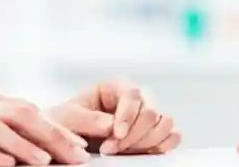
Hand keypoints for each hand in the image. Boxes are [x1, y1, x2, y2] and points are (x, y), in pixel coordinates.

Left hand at [48, 79, 181, 156]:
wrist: (65, 140)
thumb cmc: (65, 123)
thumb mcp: (68, 118)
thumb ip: (88, 119)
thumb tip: (111, 124)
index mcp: (116, 86)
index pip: (133, 94)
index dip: (128, 116)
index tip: (115, 135)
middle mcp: (136, 98)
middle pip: (152, 111)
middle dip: (134, 135)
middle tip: (110, 149)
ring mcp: (147, 116)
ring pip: (165, 123)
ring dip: (147, 142)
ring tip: (124, 152)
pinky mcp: (153, 133)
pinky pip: (173, 136)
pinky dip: (163, 146)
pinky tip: (142, 153)